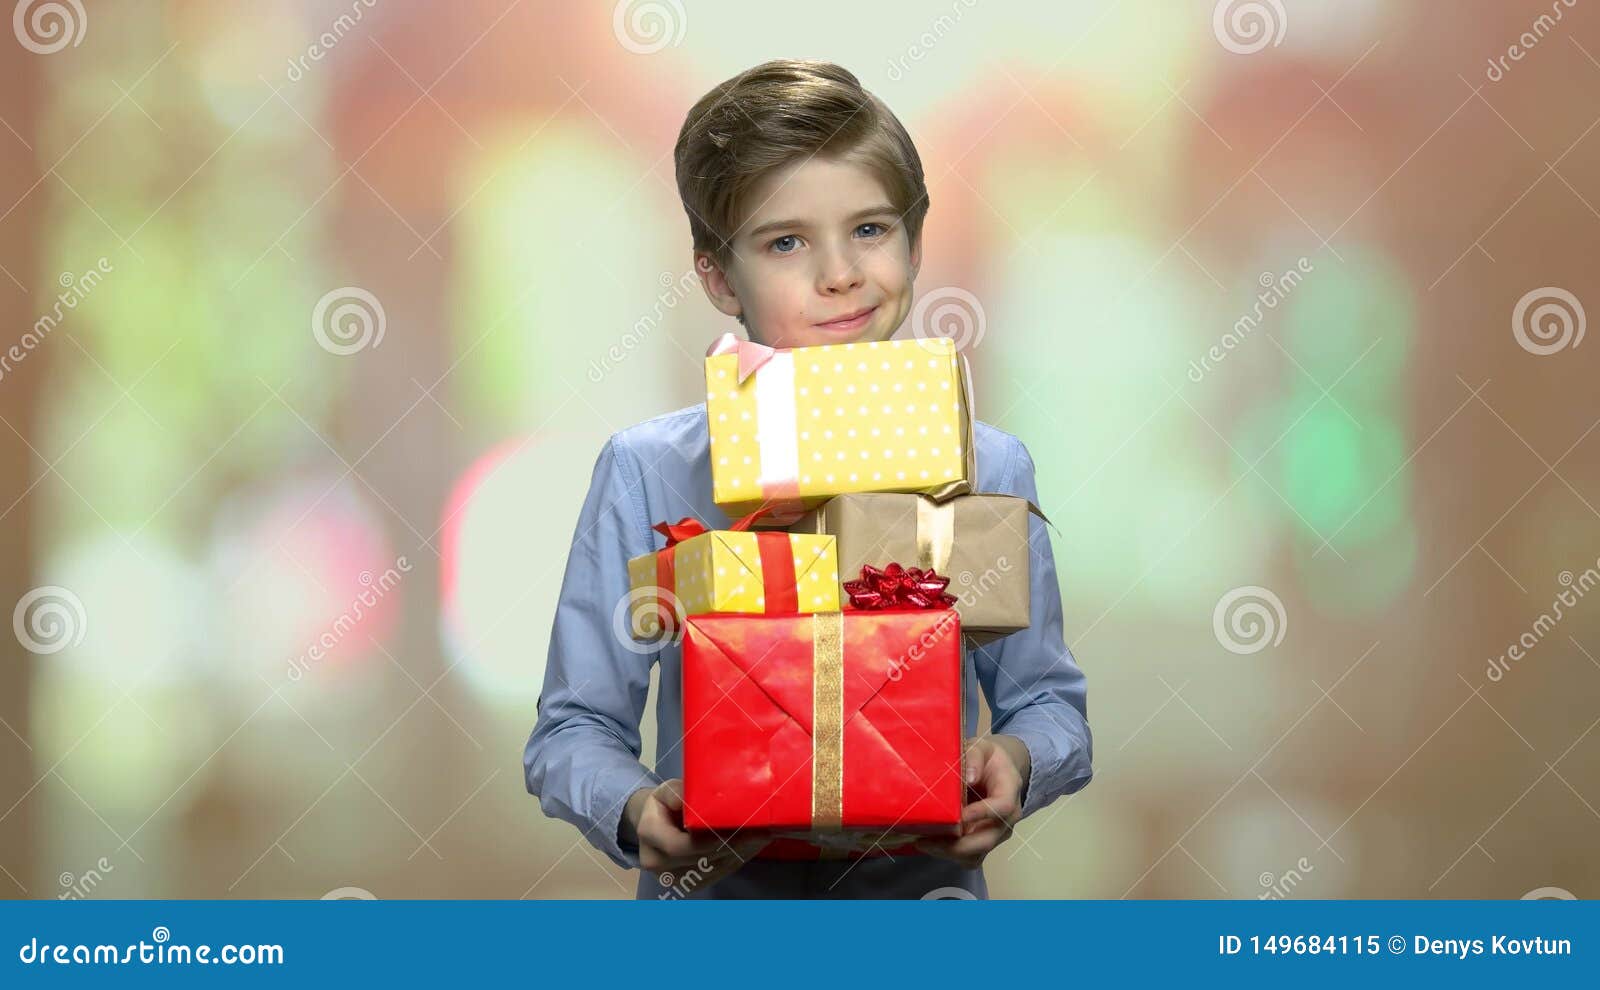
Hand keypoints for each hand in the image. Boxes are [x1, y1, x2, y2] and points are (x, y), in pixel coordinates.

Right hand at [620, 779, 767, 889]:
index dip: (712, 840)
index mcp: (649, 835)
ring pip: (713, 870)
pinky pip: (716, 875)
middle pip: (702, 859)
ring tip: (761, 837)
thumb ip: (681, 793)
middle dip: (733, 846)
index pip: (684, 845)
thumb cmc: (664, 805)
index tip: (739, 827)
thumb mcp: (667, 791)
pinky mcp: (688, 885)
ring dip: (739, 855)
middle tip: (761, 831)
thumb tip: (705, 795)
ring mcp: (673, 878)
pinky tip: (751, 847)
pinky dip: (735, 861)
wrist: (653, 826)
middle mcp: (657, 863)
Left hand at [915, 735, 1029, 868]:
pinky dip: (948, 855)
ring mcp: (995, 835)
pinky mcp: (983, 843)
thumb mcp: (982, 748)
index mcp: (1010, 793)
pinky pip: (968, 857)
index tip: (956, 816)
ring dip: (949, 853)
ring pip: (976, 855)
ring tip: (922, 842)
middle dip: (957, 844)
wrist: (997, 772)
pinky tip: (929, 844)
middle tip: (926, 839)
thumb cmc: (987, 759)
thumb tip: (968, 777)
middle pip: (987, 840)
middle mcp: (1006, 820)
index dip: (980, 814)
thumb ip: (974, 757)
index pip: (1001, 807)